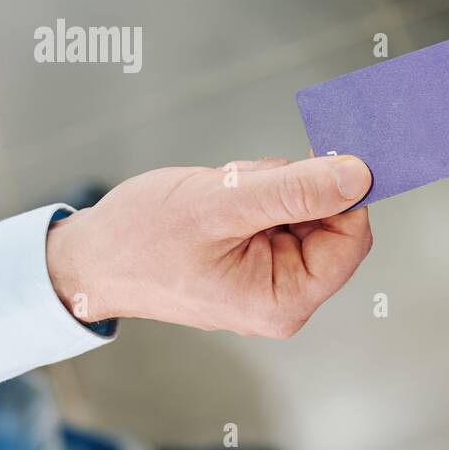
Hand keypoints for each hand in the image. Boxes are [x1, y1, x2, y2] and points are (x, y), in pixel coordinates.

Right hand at [45, 155, 373, 337]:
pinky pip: (280, 210)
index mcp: (283, 300)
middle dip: (293, 187)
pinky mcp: (257, 258)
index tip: (323, 149)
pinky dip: (256, 190)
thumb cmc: (141, 239)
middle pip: (332, 222)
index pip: (351, 239)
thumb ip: (295, 190)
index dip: (344, 191)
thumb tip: (359, 176)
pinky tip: (222, 195)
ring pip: (305, 209)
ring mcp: (271, 278)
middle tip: (246, 179)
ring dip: (270, 185)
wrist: (90, 256)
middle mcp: (285, 296)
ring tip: (223, 190)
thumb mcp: (222, 203)